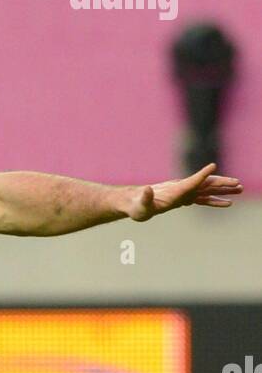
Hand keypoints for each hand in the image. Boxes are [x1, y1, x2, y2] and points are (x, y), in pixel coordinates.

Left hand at [126, 164, 242, 221]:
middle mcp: (182, 190)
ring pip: (207, 191)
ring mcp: (184, 194)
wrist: (134, 203)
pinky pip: (202, 199)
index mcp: (174, 191)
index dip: (201, 175)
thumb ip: (145, 198)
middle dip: (221, 184)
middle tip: (238, 184)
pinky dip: (215, 201)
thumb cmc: (136, 206)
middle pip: (205, 185)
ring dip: (223, 190)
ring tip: (239, 190)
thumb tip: (147, 190)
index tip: (212, 166)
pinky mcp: (183, 200)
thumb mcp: (140, 204)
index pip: (190, 182)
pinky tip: (226, 203)